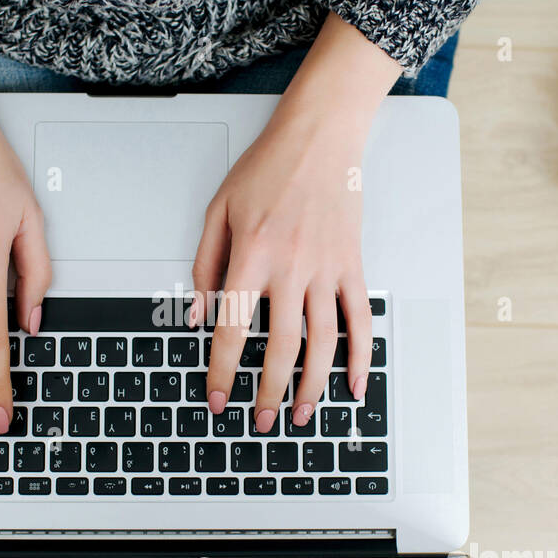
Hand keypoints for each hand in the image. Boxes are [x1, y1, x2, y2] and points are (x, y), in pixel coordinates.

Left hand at [192, 108, 371, 433]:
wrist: (320, 136)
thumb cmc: (267, 168)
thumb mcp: (218, 211)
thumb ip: (205, 266)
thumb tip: (197, 316)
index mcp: (252, 255)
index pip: (234, 328)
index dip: (223, 370)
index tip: (217, 398)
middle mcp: (291, 267)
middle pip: (282, 346)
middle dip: (268, 391)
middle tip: (259, 421)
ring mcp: (326, 268)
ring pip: (323, 342)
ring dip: (313, 385)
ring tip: (302, 415)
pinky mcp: (352, 265)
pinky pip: (359, 319)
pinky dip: (360, 356)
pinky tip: (353, 385)